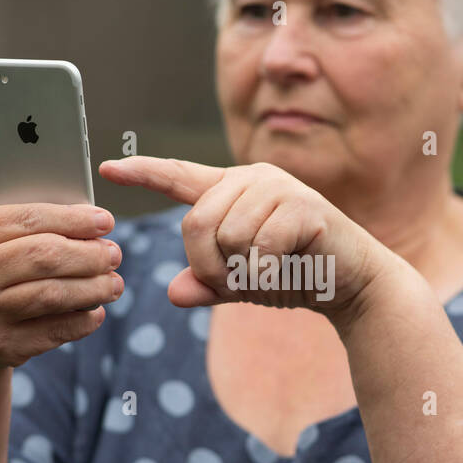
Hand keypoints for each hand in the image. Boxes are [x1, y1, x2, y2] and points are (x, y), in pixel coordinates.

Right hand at [0, 118, 121, 377]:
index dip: (73, 219)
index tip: (106, 220)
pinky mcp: (1, 346)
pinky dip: (81, 321)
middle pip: (44, 257)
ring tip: (114, 282)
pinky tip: (96, 311)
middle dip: (88, 254)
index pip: (29, 219)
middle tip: (116, 253)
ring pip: (52, 295)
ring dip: (92, 288)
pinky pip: (53, 332)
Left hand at [98, 154, 391, 324]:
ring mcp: (279, 188)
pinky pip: (258, 249)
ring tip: (268, 278)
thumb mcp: (243, 282)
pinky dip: (265, 276)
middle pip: (195, 223)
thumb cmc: (296, 276)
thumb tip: (173, 293)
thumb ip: (208, 283)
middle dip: (207, 266)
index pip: (180, 176)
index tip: (107, 169)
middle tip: (237, 285)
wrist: (355, 284)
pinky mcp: (302, 206)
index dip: (143, 173)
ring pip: (225, 238)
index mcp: (233, 189)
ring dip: (240, 275)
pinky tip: (285, 276)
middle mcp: (253, 179)